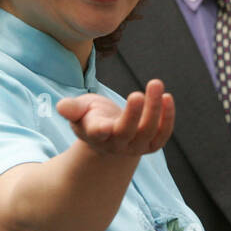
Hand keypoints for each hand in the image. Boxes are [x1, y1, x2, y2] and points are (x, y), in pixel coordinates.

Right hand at [57, 78, 173, 156]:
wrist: (110, 134)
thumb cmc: (92, 116)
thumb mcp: (79, 110)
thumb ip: (72, 109)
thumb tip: (62, 107)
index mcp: (96, 135)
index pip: (99, 134)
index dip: (101, 129)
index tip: (103, 123)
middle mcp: (117, 144)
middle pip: (127, 131)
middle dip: (135, 112)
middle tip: (139, 92)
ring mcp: (136, 146)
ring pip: (148, 131)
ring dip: (154, 108)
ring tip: (155, 83)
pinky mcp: (151, 145)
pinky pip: (162, 134)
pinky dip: (167, 117)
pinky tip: (168, 97)